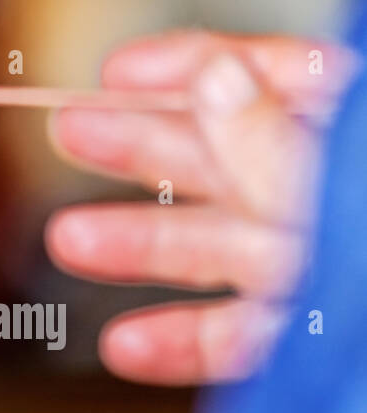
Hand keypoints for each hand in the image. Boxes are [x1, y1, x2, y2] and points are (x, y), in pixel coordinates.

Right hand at [45, 31, 354, 384]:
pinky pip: (249, 336)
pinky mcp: (327, 339)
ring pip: (229, 251)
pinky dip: (187, 342)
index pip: (268, 80)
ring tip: (74, 241)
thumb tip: (208, 80)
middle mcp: (346, 198)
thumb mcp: (341, 187)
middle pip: (233, 159)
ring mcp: (339, 272)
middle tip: (75, 132)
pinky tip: (132, 340)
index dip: (186, 69)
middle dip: (146, 150)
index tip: (120, 69)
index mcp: (356, 138)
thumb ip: (273, 142)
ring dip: (146, 250)